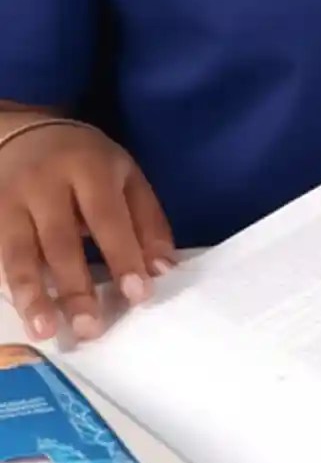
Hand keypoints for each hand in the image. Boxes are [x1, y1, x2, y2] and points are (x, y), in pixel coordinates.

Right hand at [0, 121, 174, 341]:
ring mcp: (8, 199)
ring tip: (44, 331)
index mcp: (89, 168)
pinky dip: (10, 284)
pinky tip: (22, 313)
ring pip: (17, 252)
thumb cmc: (88, 162)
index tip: (137, 295)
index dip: (122, 257)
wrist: (25, 131)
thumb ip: (148, 222)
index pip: (108, 218)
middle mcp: (44, 183)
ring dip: (32, 294)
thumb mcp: (127, 178)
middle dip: (75, 287)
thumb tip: (163, 270)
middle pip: (60, 241)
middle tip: (91, 328)